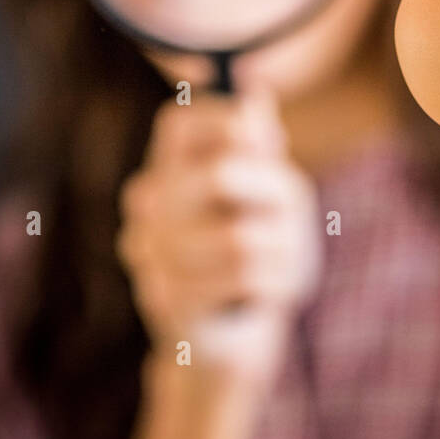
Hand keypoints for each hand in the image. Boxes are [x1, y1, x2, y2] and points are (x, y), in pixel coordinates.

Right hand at [117, 91, 320, 387]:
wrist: (229, 340)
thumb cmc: (254, 256)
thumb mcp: (269, 192)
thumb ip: (258, 146)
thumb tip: (254, 98)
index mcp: (167, 167)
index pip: (180, 122)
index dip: (231, 124)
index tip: (267, 145)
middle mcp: (147, 204)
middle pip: (221, 176)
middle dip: (277, 198)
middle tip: (292, 221)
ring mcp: (149, 254)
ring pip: (240, 239)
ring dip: (285, 254)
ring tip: (286, 265)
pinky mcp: (163, 301)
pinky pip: (239, 282)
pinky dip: (274, 285)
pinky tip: (270, 294)